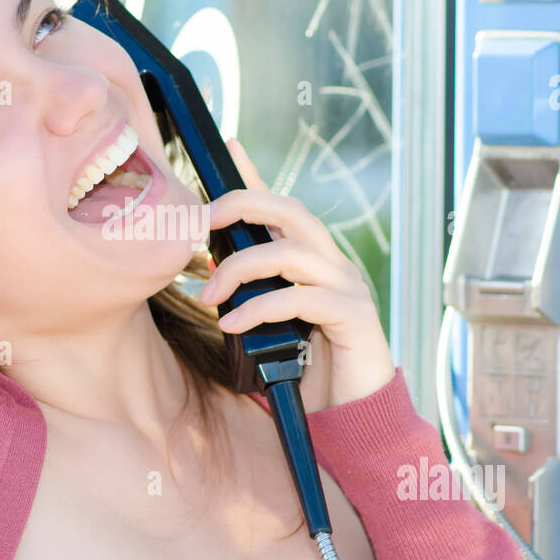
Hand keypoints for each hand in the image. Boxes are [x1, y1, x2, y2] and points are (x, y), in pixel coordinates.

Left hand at [197, 137, 396, 409]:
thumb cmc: (309, 369)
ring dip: (240, 269)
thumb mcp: (273, 326)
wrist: (354, 414)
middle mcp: (334, 263)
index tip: (228, 145)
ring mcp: (347, 287)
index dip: (256, 174)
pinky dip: (259, 309)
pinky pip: (298, 299)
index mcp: (314, 260)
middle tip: (204, 223)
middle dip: (245, 205)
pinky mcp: (353, 316)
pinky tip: (234, 326)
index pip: (283, 206)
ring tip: (210, 296)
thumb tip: (209, 275)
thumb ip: (254, 296)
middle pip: (292, 212)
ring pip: (290, 253)